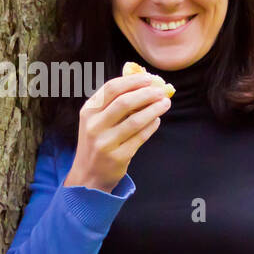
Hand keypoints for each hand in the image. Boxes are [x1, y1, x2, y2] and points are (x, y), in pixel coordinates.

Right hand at [62, 72, 170, 192]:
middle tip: (161, 91)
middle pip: (124, 102)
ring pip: (135, 121)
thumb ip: (113, 102)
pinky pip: (140, 137)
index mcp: (88, 111)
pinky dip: (151, 126)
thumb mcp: (96, 120)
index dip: (132, 81)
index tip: (149, 78)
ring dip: (154, 109)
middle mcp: (94, 126)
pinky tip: (157, 120)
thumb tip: (142, 82)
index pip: (111, 89)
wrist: (88, 175)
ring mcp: (105, 143)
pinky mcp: (118, 157)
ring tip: (165, 103)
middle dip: (146, 94)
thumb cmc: (97, 140)